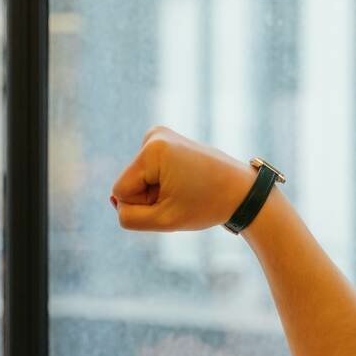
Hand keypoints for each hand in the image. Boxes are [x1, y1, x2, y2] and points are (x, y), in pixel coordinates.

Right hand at [109, 126, 254, 232]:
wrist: (241, 190)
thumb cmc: (206, 205)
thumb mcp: (163, 221)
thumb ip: (129, 216)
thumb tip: (114, 198)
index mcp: (152, 150)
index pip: (121, 191)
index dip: (145, 206)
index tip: (175, 200)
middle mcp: (153, 135)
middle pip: (129, 184)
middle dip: (151, 197)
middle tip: (183, 195)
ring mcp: (158, 135)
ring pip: (137, 180)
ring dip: (157, 192)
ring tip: (186, 188)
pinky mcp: (163, 141)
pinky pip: (146, 173)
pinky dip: (162, 183)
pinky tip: (184, 181)